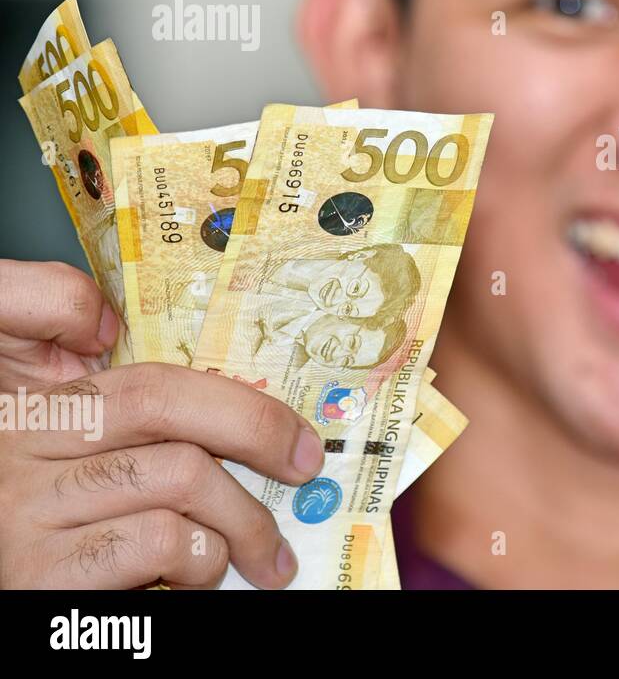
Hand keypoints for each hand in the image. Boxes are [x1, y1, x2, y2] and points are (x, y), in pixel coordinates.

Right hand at [0, 260, 324, 587]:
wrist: (23, 599)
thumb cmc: (71, 531)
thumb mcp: (77, 451)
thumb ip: (123, 402)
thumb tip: (187, 366)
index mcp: (34, 400)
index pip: (49, 305)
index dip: (90, 305)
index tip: (192, 340)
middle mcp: (19, 440)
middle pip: (158, 398)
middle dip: (256, 427)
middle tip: (304, 462)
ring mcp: (24, 506)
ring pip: (180, 475)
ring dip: (244, 519)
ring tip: (259, 551)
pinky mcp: (40, 574)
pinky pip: (160, 540)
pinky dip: (203, 559)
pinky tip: (200, 575)